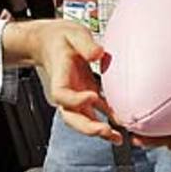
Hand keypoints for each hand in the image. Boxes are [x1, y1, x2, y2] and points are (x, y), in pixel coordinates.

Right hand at [12, 19, 118, 141]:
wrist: (49, 42)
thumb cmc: (60, 37)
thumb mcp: (74, 33)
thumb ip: (85, 43)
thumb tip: (98, 54)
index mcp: (60, 76)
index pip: (62, 95)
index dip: (75, 100)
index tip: (93, 96)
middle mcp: (67, 90)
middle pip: (71, 117)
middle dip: (87, 127)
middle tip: (106, 131)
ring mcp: (75, 95)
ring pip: (82, 120)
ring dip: (98, 130)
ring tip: (117, 138)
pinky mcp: (86, 94)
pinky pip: (95, 112)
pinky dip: (107, 120)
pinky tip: (121, 125)